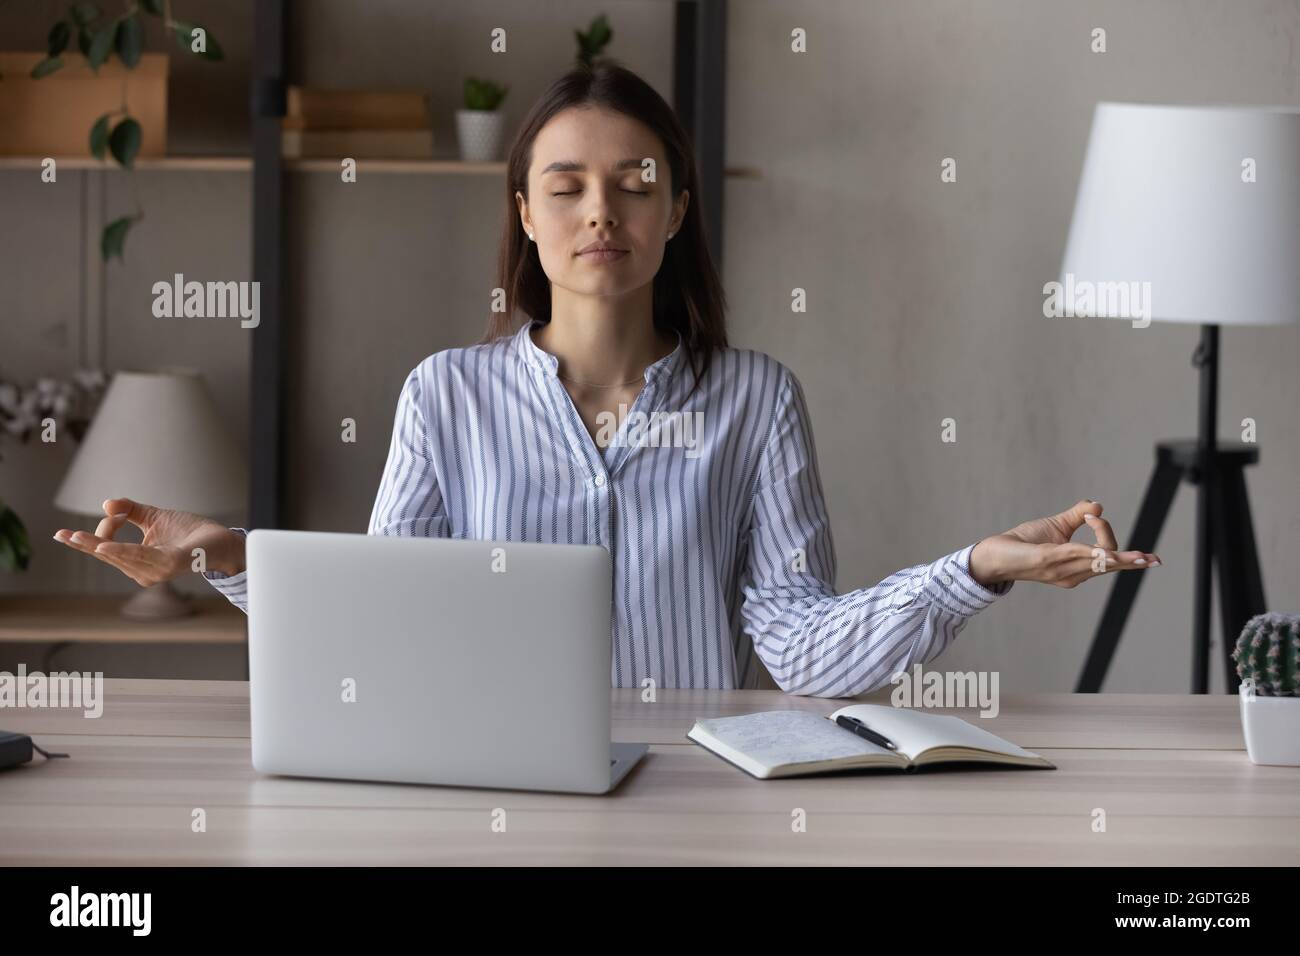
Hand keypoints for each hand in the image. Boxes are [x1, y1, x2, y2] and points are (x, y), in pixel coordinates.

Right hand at [53, 497, 245, 585]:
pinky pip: (142, 558)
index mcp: (138, 561)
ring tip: (77, 538)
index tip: (112, 510)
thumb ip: (128, 510)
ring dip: (100, 546)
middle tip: (60, 534)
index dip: (101, 530)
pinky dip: (123, 552)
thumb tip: (106, 503)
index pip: (108, 548)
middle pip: (108, 556)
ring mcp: (157, 571)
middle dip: (84, 545)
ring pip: (121, 557)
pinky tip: (106, 547)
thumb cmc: (188, 532)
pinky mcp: (171, 565)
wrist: (221, 539)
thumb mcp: (152, 517)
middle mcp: (144, 571)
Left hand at [969, 499, 1160, 588]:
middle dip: (1130, 560)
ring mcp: (1059, 569)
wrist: (993, 554)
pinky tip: (1106, 553)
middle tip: (1152, 559)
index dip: (1105, 531)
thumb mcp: (1056, 526)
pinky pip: (1073, 555)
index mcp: (1077, 568)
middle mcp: (1072, 574)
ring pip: (1095, 562)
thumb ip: (1077, 515)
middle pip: (1107, 563)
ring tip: (1141, 558)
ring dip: (1118, 558)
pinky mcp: (1046, 560)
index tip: (1092, 514)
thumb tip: (1098, 505)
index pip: (1105, 553)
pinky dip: (1091, 553)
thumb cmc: (1023, 543)